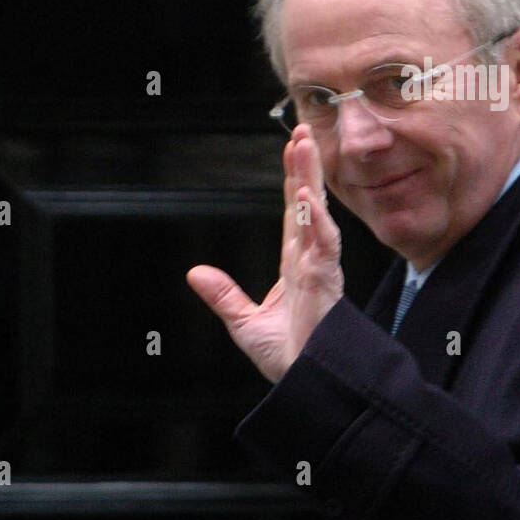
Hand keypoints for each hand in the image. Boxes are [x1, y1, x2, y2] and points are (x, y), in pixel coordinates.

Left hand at [187, 126, 343, 382]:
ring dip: (309, 181)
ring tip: (304, 148)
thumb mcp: (245, 324)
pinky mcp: (325, 283)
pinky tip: (306, 198)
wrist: (306, 386)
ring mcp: (320, 269)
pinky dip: (315, 220)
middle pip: (305, 204)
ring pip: (314, 215)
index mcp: (296, 266)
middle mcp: (310, 261)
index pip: (292, 214)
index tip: (293, 148)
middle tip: (302, 132)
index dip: (293, 180)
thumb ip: (223, 296)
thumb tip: (194, 273)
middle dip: (305, 168)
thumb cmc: (288, 359)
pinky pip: (322, 245)